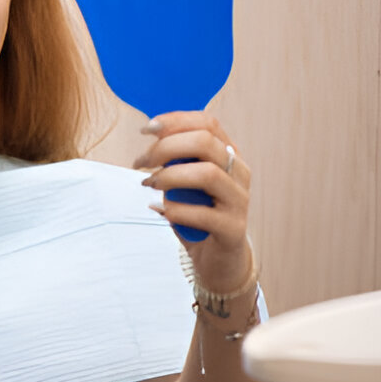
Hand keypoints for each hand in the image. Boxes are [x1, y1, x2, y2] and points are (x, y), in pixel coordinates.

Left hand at [132, 111, 252, 293]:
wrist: (218, 261)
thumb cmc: (196, 214)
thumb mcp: (183, 182)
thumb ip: (173, 161)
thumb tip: (149, 140)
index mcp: (229, 155)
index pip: (208, 124)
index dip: (176, 120)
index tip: (146, 130)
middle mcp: (239, 173)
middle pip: (205, 143)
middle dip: (165, 148)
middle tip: (140, 163)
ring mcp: (240, 201)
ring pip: (207, 174)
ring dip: (169, 176)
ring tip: (149, 184)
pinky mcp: (234, 230)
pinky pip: (205, 214)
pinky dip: (176, 210)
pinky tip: (160, 211)